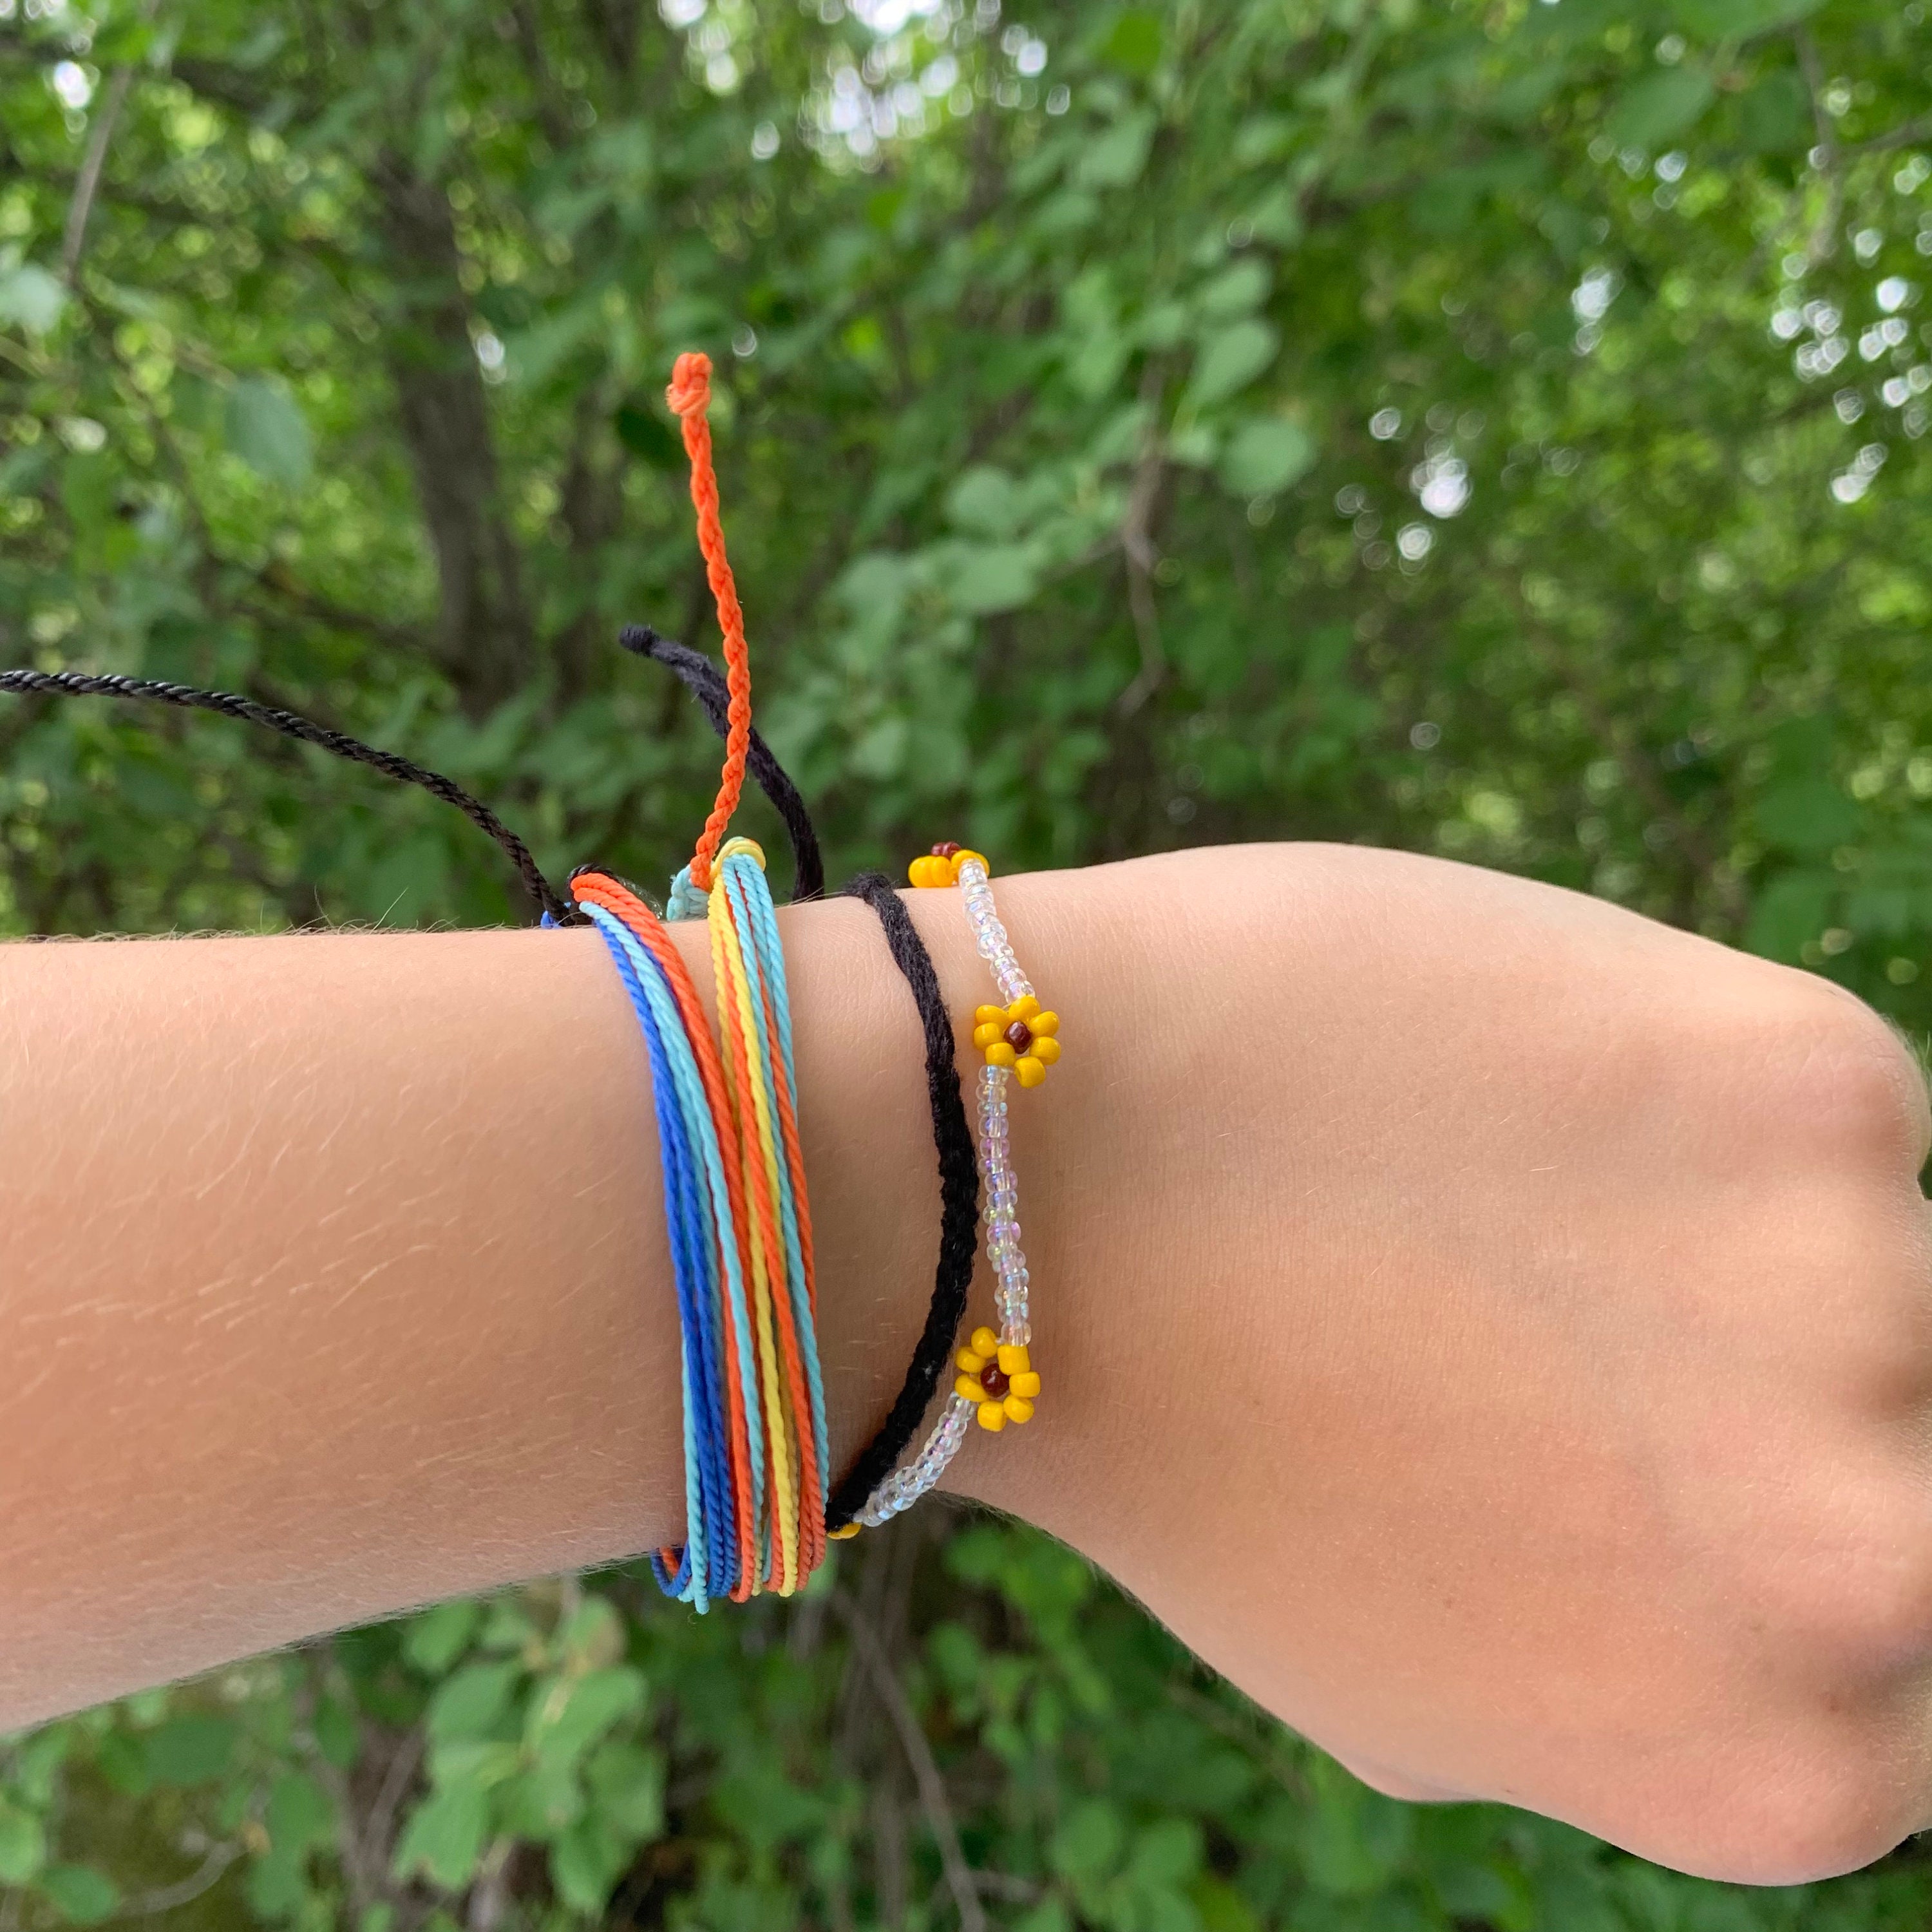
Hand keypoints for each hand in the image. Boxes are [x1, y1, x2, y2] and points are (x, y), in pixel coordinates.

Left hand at [945, 843, 1931, 1882]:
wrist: (1039, 1186)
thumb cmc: (1205, 1445)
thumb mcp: (1428, 1687)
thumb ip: (1657, 1689)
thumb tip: (1820, 1627)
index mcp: (1787, 1765)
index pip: (1915, 1657)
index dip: (1755, 1524)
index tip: (1637, 1449)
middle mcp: (1876, 1567)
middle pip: (1926, 1442)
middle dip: (1766, 1376)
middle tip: (1563, 1311)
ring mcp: (1868, 1307)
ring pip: (1873, 1255)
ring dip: (1717, 1225)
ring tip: (1500, 1201)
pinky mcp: (1819, 1083)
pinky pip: (1824, 1105)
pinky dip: (1680, 1089)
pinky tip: (1506, 1095)